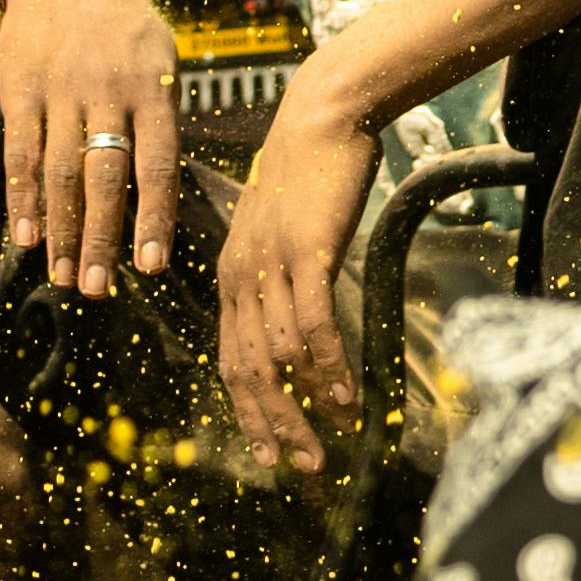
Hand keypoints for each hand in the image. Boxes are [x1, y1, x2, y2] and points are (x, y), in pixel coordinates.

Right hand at [0, 0, 183, 293]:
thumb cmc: (125, 28)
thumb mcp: (162, 60)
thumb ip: (163, 120)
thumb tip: (165, 194)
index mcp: (153, 88)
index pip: (158, 165)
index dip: (153, 219)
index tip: (150, 268)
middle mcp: (108, 92)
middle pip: (105, 177)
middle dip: (101, 238)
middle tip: (98, 289)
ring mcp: (62, 90)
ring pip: (60, 172)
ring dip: (61, 230)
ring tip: (63, 276)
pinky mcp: (22, 89)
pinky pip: (21, 152)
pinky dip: (23, 197)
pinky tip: (25, 236)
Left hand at [215, 74, 381, 470]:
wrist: (323, 117)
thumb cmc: (310, 173)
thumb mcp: (284, 232)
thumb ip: (285, 278)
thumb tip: (303, 327)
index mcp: (233, 275)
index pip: (231, 358)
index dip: (251, 410)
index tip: (273, 450)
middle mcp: (241, 276)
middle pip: (249, 369)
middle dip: (275, 422)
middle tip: (303, 463)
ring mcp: (269, 265)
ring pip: (279, 355)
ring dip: (309, 402)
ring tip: (337, 433)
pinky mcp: (304, 252)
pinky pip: (313, 326)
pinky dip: (329, 368)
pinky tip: (349, 396)